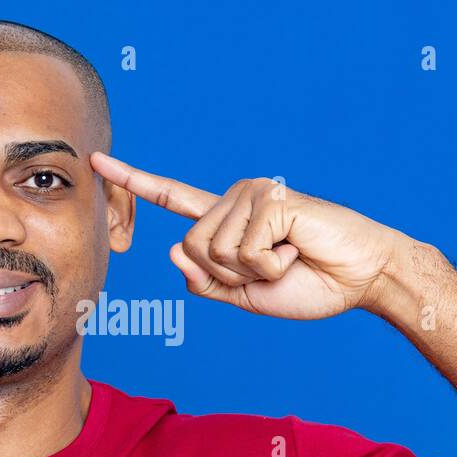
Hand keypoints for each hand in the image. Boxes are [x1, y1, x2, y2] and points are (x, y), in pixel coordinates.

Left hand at [90, 151, 411, 319]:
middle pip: (190, 250)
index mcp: (224, 220)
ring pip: (213, 252)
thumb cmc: (308, 285)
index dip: (132, 181)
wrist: (360, 279)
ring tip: (289, 256)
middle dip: (229, 275)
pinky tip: (298, 250)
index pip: (171, 198)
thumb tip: (174, 252)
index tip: (97, 161)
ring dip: (255, 271)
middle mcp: (233, 199)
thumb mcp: (245, 295)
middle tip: (275, 266)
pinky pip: (245, 251)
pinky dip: (273, 265)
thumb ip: (206, 283)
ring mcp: (251, 194)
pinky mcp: (271, 198)